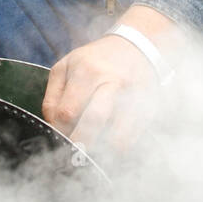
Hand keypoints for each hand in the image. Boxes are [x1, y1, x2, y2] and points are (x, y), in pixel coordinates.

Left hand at [42, 7, 183, 154]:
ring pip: (119, 133)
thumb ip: (53, 97)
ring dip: (105, 150)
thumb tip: (53, 127)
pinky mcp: (149, 105)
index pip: (67, 111)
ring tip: (96, 154)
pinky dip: (123, 146)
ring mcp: (133, 94)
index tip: (60, 140)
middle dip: (82, 144)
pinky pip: (136, 135)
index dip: (61, 132)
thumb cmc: (95, 60)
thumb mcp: (66, 66)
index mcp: (85, 70)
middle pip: (94, 121)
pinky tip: (114, 147)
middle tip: (77, 156)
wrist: (138, 45)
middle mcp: (110, 81)